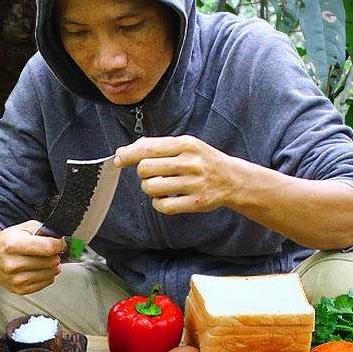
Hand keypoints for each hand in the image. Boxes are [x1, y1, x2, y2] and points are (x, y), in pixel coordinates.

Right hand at [0, 220, 65, 294]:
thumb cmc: (7, 242)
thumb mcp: (21, 228)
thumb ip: (42, 230)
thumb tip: (59, 239)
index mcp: (12, 245)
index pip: (47, 247)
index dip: (59, 244)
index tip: (59, 243)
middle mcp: (13, 264)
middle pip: (51, 261)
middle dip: (55, 254)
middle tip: (49, 251)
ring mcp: (16, 279)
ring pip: (51, 273)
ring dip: (53, 265)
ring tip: (44, 259)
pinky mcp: (20, 290)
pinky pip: (47, 282)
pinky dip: (47, 275)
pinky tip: (40, 269)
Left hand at [114, 135, 245, 214]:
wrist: (233, 179)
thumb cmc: (203, 161)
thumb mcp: (185, 145)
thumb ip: (156, 146)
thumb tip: (123, 152)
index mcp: (186, 145)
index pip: (148, 148)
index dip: (129, 155)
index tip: (119, 160)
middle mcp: (191, 163)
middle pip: (145, 168)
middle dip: (144, 173)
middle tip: (154, 174)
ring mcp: (194, 184)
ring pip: (151, 188)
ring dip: (150, 188)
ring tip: (162, 186)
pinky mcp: (196, 203)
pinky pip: (163, 206)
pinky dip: (159, 204)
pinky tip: (166, 198)